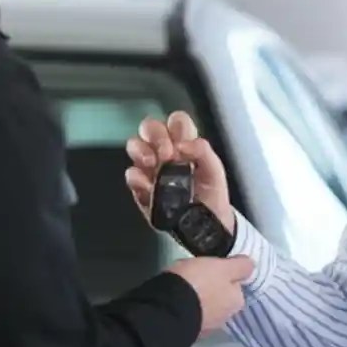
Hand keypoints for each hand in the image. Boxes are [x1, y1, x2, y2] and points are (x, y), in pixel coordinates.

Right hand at [124, 111, 234, 233]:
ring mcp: (150, 168)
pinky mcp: (141, 187)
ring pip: (134, 145)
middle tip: (167, 155)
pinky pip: (131, 174)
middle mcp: (164, 151)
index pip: (176, 120)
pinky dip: (137, 178)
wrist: (204, 226)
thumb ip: (202, 151)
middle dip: (156, 136)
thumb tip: (183, 145)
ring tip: (154, 165)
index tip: (181, 145)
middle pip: (150, 127)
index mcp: (184, 142)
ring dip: (141, 151)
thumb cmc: (210, 193)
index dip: (176, 127)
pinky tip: (148, 185)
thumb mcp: (215, 170)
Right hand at [167, 255, 254, 336]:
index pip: (236, 285)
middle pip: (223, 297)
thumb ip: (240, 266)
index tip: (213, 267)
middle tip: (198, 275)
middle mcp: (226, 317)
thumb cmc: (199, 283)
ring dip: (200, 299)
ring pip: (207, 307)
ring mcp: (206, 327)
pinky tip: (178, 300)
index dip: (226, 274)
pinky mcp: (188, 331)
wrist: (168, 311)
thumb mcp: (223, 267)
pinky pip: (192, 314)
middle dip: (213, 288)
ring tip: (185, 287)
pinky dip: (188, 308)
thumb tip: (251, 265)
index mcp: (237, 301)